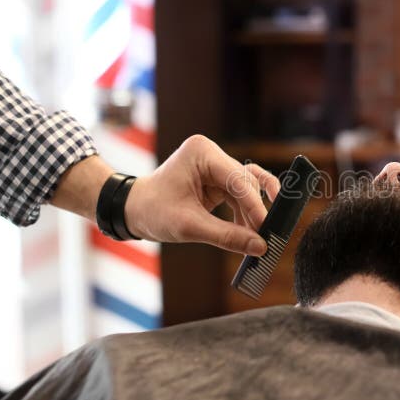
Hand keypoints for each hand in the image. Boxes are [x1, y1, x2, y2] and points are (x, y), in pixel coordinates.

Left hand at [124, 135, 279, 254]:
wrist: (132, 211)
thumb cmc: (153, 211)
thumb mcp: (189, 226)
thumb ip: (227, 236)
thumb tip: (259, 246)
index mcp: (202, 153)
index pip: (238, 179)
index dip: (254, 205)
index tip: (266, 228)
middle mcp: (212, 154)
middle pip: (246, 183)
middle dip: (255, 210)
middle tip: (266, 237)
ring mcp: (216, 165)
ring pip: (247, 189)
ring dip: (252, 213)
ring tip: (258, 238)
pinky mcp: (218, 179)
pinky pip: (240, 194)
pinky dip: (245, 213)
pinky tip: (248, 232)